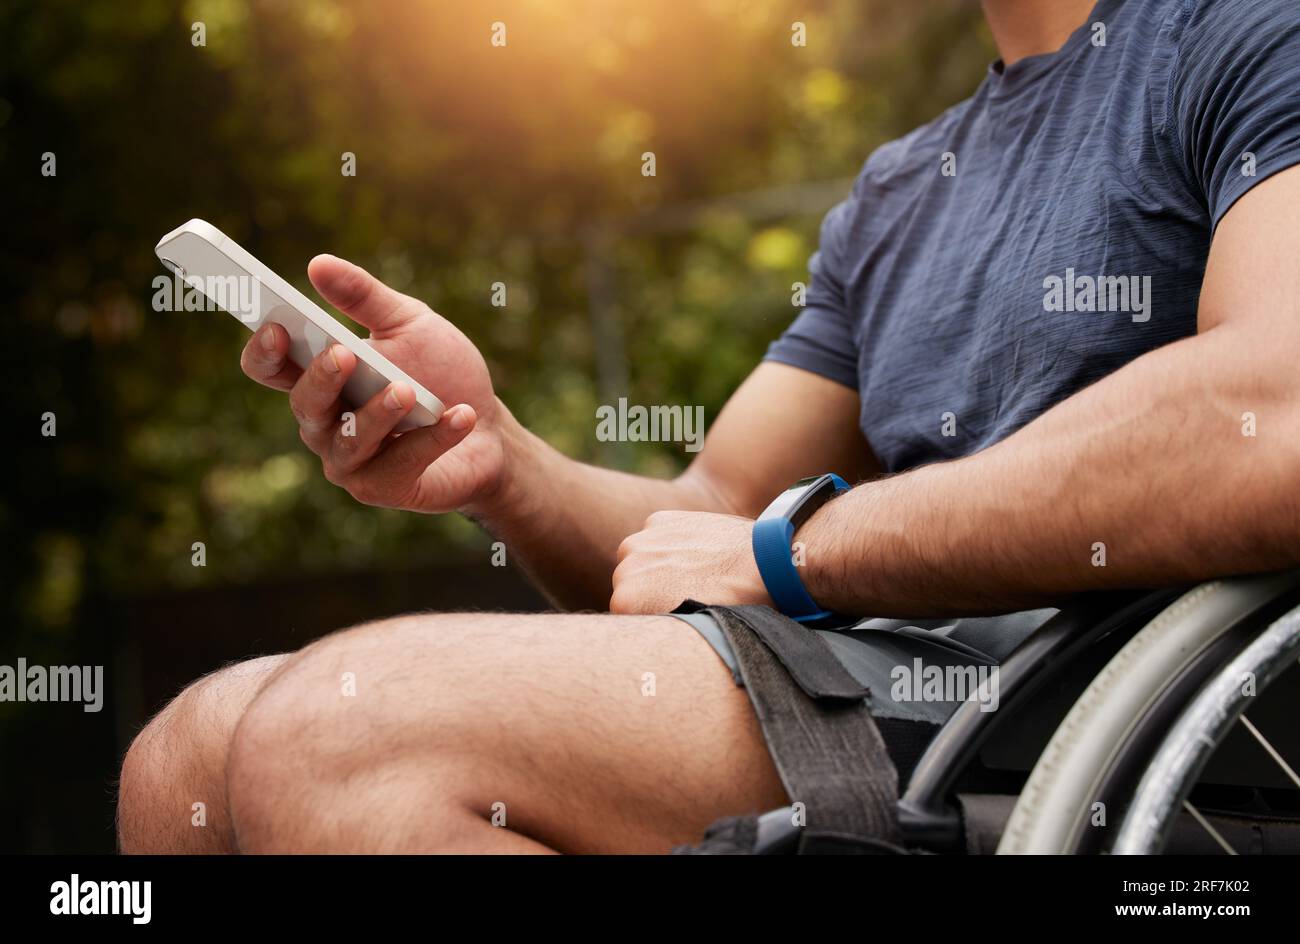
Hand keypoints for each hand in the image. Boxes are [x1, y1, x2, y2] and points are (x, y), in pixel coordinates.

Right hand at [240, 255, 504, 513]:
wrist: (490, 429)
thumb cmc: (441, 373)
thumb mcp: (410, 323)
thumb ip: (365, 298)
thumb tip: (318, 264)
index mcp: (319, 378)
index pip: (269, 368)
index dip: (264, 351)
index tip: (276, 325)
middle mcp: (324, 423)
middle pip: (303, 404)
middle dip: (322, 378)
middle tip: (344, 353)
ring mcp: (350, 461)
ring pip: (350, 440)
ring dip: (378, 413)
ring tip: (407, 389)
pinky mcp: (384, 488)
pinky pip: (400, 464)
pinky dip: (433, 439)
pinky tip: (461, 415)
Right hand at [610, 511, 771, 613]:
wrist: (764, 564)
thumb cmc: (731, 609)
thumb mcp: (688, 631)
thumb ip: (658, 626)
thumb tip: (652, 629)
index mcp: (624, 600)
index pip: (627, 616)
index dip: (651, 619)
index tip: (675, 618)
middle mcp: (624, 566)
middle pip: (630, 587)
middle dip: (650, 592)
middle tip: (687, 597)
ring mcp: (641, 538)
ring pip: (640, 561)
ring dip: (657, 567)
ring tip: (695, 575)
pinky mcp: (659, 519)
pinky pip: (656, 537)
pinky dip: (671, 543)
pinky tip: (699, 554)